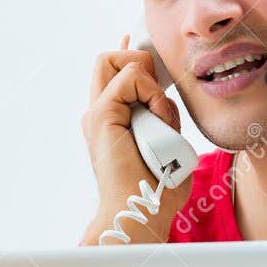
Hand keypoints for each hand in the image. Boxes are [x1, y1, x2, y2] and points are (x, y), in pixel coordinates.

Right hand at [79, 35, 189, 244]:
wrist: (139, 212)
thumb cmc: (158, 191)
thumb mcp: (168, 145)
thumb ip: (166, 121)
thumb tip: (169, 103)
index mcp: (111, 120)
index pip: (112, 71)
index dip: (131, 54)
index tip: (153, 58)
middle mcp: (99, 112)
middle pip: (108, 58)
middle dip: (139, 60)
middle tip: (160, 91)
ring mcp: (97, 112)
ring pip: (112, 59)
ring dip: (147, 81)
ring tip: (159, 116)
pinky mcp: (102, 115)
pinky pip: (129, 79)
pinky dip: (151, 93)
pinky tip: (157, 119)